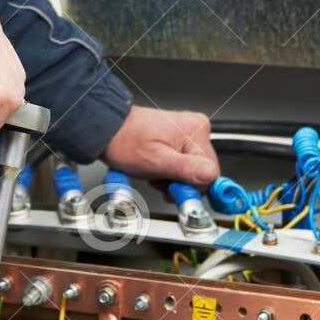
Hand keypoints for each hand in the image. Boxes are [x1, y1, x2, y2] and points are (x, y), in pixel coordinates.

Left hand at [102, 105, 218, 187]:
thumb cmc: (125, 140)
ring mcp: (188, 132)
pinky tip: (157, 167)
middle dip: (181, 182)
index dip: (192, 186)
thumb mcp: (156, 160)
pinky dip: (170, 171)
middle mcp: (196, 128)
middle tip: (159, 178)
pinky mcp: (180, 138)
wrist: (108, 130)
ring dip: (174, 178)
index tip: (177, 191)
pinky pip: (184, 164)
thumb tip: (211, 177)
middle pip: (203, 172)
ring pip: (193, 171)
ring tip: (155, 171)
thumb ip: (186, 170)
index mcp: (195, 130)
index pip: (212, 172)